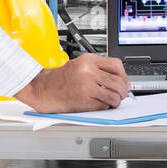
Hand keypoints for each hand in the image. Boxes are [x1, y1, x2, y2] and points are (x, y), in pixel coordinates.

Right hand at [15, 54, 131, 112]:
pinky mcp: (83, 100)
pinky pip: (103, 105)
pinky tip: (100, 105)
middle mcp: (88, 71)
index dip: (124, 76)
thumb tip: (120, 81)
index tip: (125, 82)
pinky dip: (105, 107)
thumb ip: (99, 70)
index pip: (116, 65)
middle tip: (121, 95)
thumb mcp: (80, 65)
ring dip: (116, 101)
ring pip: (114, 95)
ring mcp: (86, 86)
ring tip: (112, 102)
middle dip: (123, 91)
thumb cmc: (59, 79)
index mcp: (88, 60)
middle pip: (118, 81)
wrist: (41, 88)